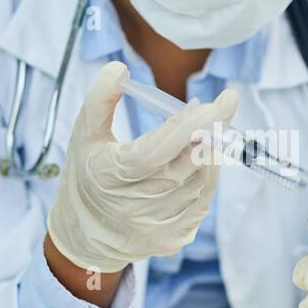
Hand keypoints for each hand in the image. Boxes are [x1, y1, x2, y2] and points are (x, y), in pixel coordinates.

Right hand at [47, 60, 237, 273]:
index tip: (216, 103)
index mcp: (108, 176)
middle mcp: (132, 207)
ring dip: (209, 152)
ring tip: (208, 130)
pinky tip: (203, 157)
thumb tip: (119, 68)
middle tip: (224, 105)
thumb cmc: (87, 173)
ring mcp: (154, 227)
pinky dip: (207, 175)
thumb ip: (99, 100)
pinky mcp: (171, 239)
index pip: (154, 152)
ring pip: (199, 182)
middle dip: (210, 132)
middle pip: (185, 166)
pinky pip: (202, 201)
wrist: (84, 231)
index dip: (187, 127)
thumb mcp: (84, 134)